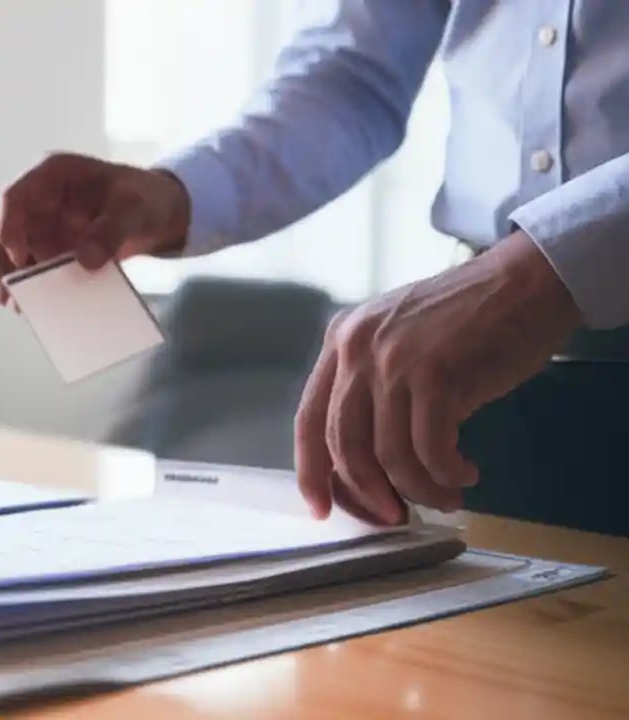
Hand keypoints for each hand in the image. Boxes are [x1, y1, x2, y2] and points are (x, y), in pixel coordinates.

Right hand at [0, 153, 190, 304]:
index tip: (17, 256)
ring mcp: (43, 225)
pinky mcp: (51, 250)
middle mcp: (39, 199)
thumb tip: (84, 261)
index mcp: (52, 175)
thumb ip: (111, 231)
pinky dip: (31, 287)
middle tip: (5, 292)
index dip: (7, 226)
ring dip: (9, 279)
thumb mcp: (135, 210)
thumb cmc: (146, 199)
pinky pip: (32, 269)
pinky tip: (35, 308)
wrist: (160, 216)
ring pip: (9, 251)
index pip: (14, 196)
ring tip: (18, 307)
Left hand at [295, 230, 581, 524]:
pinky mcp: (436, 375)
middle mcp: (357, 349)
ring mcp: (395, 360)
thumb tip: (364, 467)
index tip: (319, 508)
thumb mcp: (398, 341)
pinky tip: (466, 473)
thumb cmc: (467, 321)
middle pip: (344, 444)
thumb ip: (372, 388)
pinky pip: (430, 449)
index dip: (311, 471)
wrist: (525, 282)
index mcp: (341, 341)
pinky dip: (446, 473)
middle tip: (394, 517)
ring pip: (388, 454)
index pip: (309, 418)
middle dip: (367, 493)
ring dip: (418, 489)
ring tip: (446, 497)